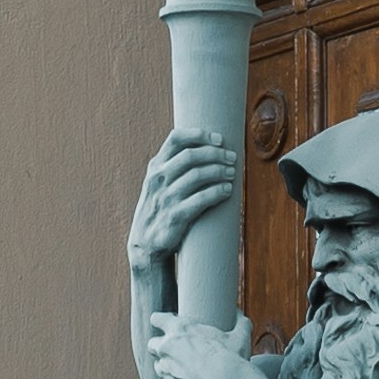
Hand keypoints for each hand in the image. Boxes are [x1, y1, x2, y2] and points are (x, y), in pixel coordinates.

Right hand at [129, 127, 238, 274]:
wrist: (145, 244)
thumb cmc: (160, 209)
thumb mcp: (159, 184)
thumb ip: (174, 167)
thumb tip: (207, 149)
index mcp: (155, 167)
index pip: (176, 139)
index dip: (199, 135)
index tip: (219, 139)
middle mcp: (158, 179)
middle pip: (190, 155)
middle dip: (216, 154)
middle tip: (232, 158)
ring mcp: (165, 198)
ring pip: (197, 175)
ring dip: (219, 171)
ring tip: (232, 173)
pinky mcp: (174, 217)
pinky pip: (200, 200)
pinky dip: (217, 192)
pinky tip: (227, 190)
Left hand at [144, 312, 254, 378]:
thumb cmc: (231, 359)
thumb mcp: (239, 336)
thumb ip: (239, 322)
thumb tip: (239, 315)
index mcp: (178, 329)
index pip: (157, 319)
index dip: (161, 322)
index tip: (165, 326)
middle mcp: (165, 348)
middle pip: (152, 344)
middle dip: (161, 348)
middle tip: (177, 352)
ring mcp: (164, 369)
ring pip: (159, 366)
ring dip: (168, 368)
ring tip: (186, 373)